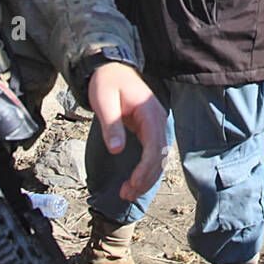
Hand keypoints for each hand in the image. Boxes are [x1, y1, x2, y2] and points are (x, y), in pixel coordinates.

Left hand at [88, 63, 168, 201]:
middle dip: (145, 179)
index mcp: (150, 112)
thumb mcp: (104, 101)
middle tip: (127, 195)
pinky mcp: (150, 130)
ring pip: (158, 159)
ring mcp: (156, 126)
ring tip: (128, 194)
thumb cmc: (106, 82)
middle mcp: (158, 120)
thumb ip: (111, 125)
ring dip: (146, 179)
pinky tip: (134, 184)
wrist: (110, 69)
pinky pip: (152, 154)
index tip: (133, 183)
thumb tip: (116, 149)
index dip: (145, 168)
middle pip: (159, 156)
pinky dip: (146, 171)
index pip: (154, 146)